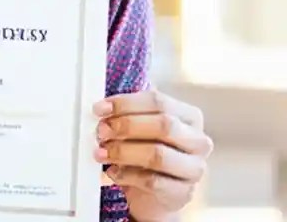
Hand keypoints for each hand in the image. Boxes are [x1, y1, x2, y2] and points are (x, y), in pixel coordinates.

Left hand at [94, 89, 212, 221]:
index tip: (100, 108)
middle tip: (101, 131)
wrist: (152, 195)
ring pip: (158, 155)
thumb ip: (126, 116)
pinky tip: (112, 172)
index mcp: (188, 117)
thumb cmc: (144, 154)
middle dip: (127, 126)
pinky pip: (151, 181)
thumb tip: (102, 109)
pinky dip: (126, 174)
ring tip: (101, 153)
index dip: (126, 103)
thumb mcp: (139, 130)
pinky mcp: (182, 193)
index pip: (159, 102)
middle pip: (164, 125)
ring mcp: (194, 169)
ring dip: (123, 152)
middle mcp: (198, 141)